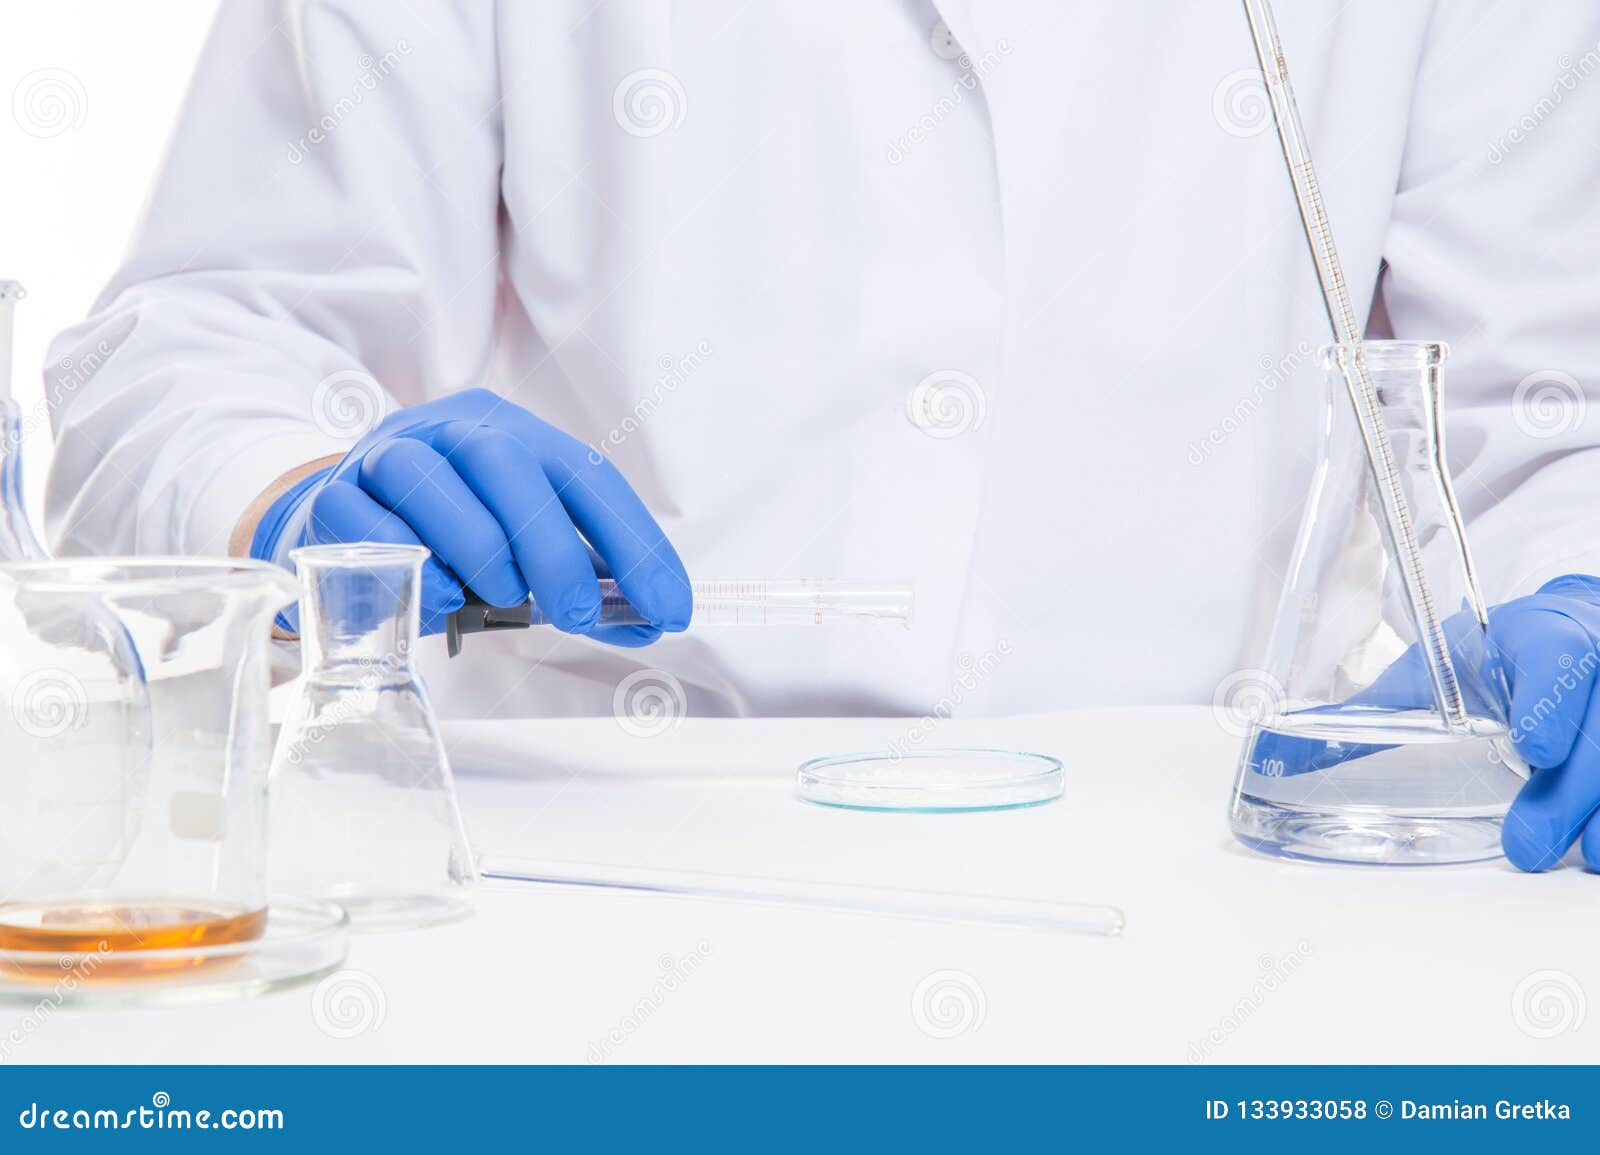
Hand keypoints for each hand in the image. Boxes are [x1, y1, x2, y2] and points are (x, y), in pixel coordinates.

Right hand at [251, 388, 690, 641]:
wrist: (340, 528)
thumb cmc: (452, 543)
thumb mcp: (524, 552)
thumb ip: (585, 580)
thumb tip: (650, 620)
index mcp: (513, 434)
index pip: (586, 476)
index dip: (635, 543)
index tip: (669, 609)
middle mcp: (449, 430)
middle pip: (506, 464)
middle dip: (553, 546)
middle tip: (576, 613)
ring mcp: (383, 458)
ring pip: (430, 481)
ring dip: (480, 549)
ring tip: (500, 597)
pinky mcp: (331, 499)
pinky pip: (366, 524)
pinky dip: (410, 567)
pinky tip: (435, 599)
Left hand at [1245, 575, 1599, 871]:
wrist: (1565, 638)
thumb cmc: (1492, 661)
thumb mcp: (1433, 672)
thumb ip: (1372, 711)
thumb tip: (1278, 747)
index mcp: (1545, 636)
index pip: (1560, 659)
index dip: (1552, 702)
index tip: (1533, 747)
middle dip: (1568, 793)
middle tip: (1526, 847)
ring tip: (1579, 860)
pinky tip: (1598, 849)